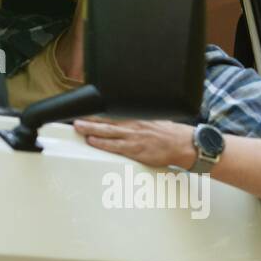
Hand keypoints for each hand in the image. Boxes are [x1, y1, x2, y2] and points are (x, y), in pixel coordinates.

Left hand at [74, 117, 197, 169]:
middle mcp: (133, 126)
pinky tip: (93, 142)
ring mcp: (134, 138)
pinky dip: (103, 143)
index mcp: (137, 119)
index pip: (113, 114)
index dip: (97, 112)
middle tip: (76, 118)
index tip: (85, 110)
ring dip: (91, 130)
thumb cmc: (171, 135)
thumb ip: (139, 121)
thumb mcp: (154, 121)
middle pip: (107, 121)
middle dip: (90, 119)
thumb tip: (127, 121)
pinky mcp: (137, 151)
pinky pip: (116, 146)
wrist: (185, 145)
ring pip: (108, 132)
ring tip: (79, 128)